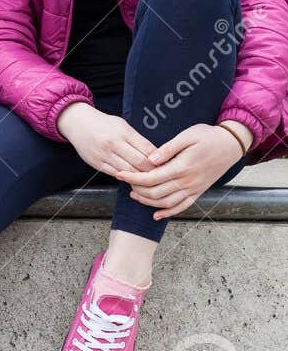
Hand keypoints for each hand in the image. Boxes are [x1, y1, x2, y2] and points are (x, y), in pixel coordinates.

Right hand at [57, 102, 155, 179]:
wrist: (77, 123)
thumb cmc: (103, 123)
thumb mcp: (122, 125)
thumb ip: (137, 139)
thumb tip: (155, 155)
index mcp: (123, 131)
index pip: (147, 149)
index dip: (158, 159)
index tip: (166, 164)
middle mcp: (113, 143)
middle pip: (139, 163)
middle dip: (152, 171)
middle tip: (161, 176)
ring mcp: (104, 154)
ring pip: (128, 171)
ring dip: (139, 178)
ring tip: (149, 180)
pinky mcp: (96, 163)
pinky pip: (115, 174)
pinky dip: (125, 177)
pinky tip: (132, 179)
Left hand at [125, 123, 245, 220]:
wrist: (231, 145)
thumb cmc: (208, 136)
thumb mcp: (187, 136)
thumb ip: (168, 149)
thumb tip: (150, 159)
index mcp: (182, 167)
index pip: (151, 178)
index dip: (133, 177)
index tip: (120, 174)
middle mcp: (187, 182)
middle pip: (155, 193)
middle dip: (137, 189)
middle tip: (125, 182)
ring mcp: (194, 189)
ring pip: (166, 203)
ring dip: (148, 202)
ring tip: (135, 195)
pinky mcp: (198, 192)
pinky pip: (182, 207)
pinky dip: (168, 213)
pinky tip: (156, 215)